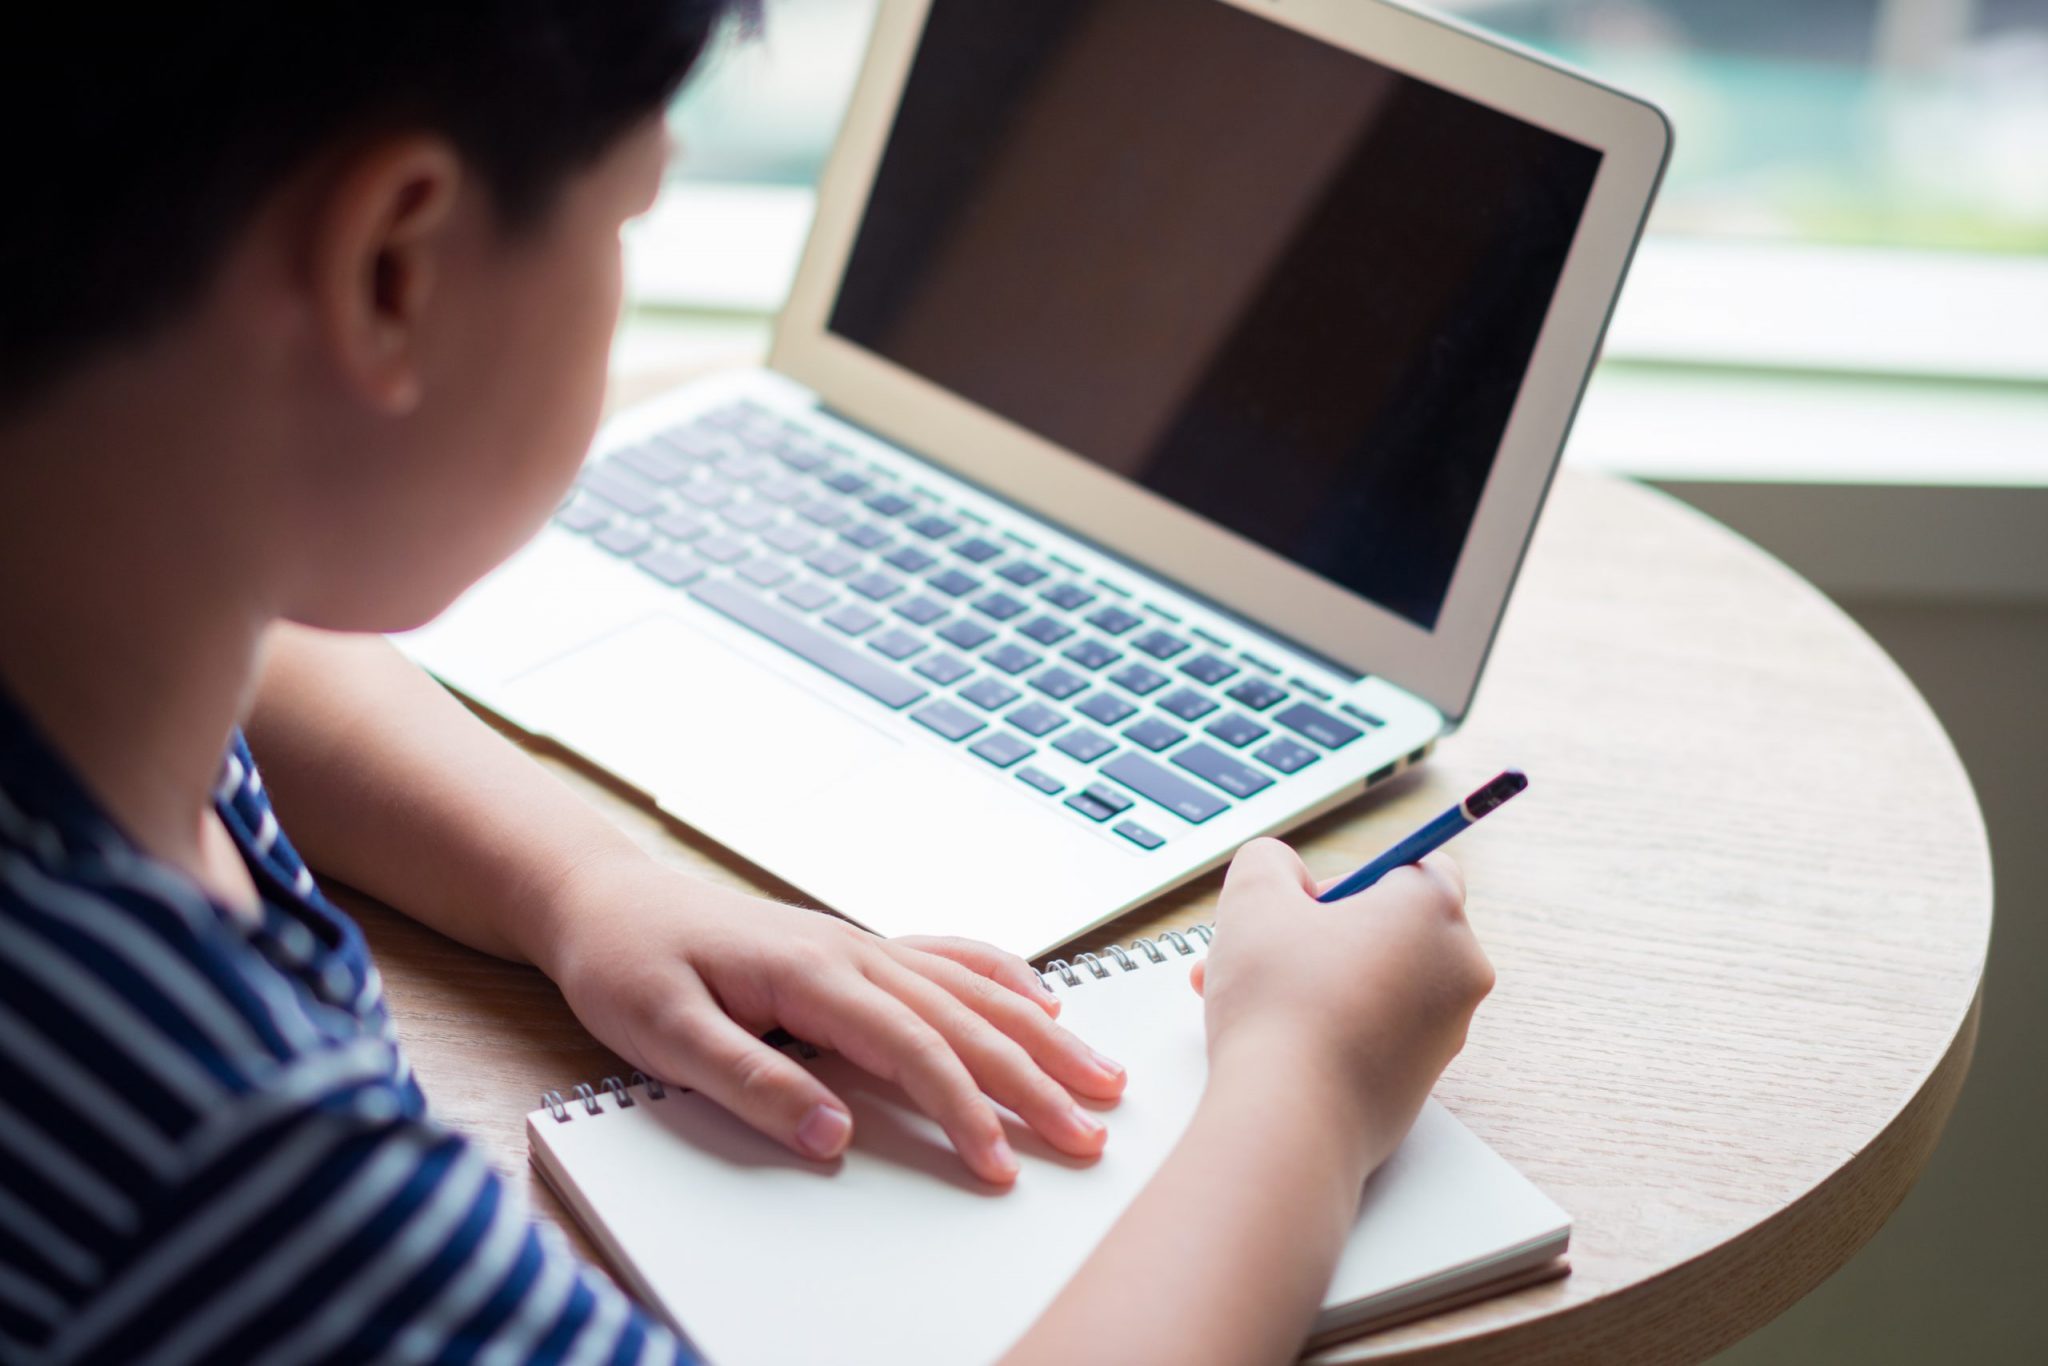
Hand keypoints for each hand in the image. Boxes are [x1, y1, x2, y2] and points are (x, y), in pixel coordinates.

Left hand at [535, 853, 1126, 1184]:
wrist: (609, 902)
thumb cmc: (631, 963)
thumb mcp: (664, 1034)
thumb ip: (749, 1081)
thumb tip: (831, 1136)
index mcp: (812, 974)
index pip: (913, 1049)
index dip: (964, 1110)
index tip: (1001, 1165)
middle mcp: (852, 952)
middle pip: (965, 1021)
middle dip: (1036, 1080)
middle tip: (1093, 1133)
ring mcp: (860, 945)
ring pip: (972, 991)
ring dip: (1041, 1035)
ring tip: (1103, 1075)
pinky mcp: (855, 948)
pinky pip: (948, 958)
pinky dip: (1003, 978)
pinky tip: (1041, 1000)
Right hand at [1192, 839, 1491, 1158]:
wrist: (1291, 1119)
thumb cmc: (1279, 1004)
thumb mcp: (1253, 897)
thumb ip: (1270, 861)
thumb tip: (1285, 872)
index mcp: (1434, 910)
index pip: (1418, 864)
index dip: (1356, 878)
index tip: (1308, 904)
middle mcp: (1459, 969)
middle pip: (1394, 927)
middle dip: (1322, 934)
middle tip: (1266, 948)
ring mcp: (1447, 1031)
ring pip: (1380, 982)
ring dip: (1319, 979)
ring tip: (1248, 995)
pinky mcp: (1424, 1080)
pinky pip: (1381, 1031)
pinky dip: (1336, 1026)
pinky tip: (1277, 1037)